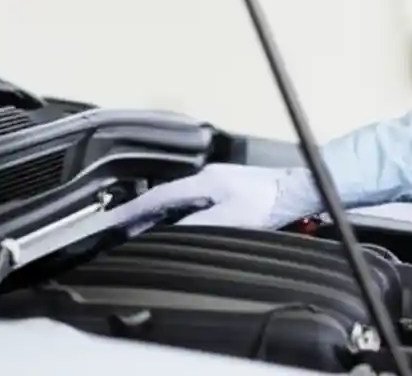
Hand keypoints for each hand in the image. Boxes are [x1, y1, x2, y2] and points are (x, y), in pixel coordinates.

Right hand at [91, 164, 325, 233]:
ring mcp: (217, 181)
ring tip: (139, 231)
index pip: (157, 197)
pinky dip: (176, 213)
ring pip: (177, 199)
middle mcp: (207, 177)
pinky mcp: (228, 189)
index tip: (111, 222)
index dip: (132, 212)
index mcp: (203, 181)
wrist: (300, 191)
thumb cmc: (271, 202)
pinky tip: (174, 225)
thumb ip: (197, 226)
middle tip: (118, 230)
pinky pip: (191, 201)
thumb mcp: (231, 220)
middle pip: (164, 197)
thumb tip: (168, 234)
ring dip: (158, 214)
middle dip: (140, 214)